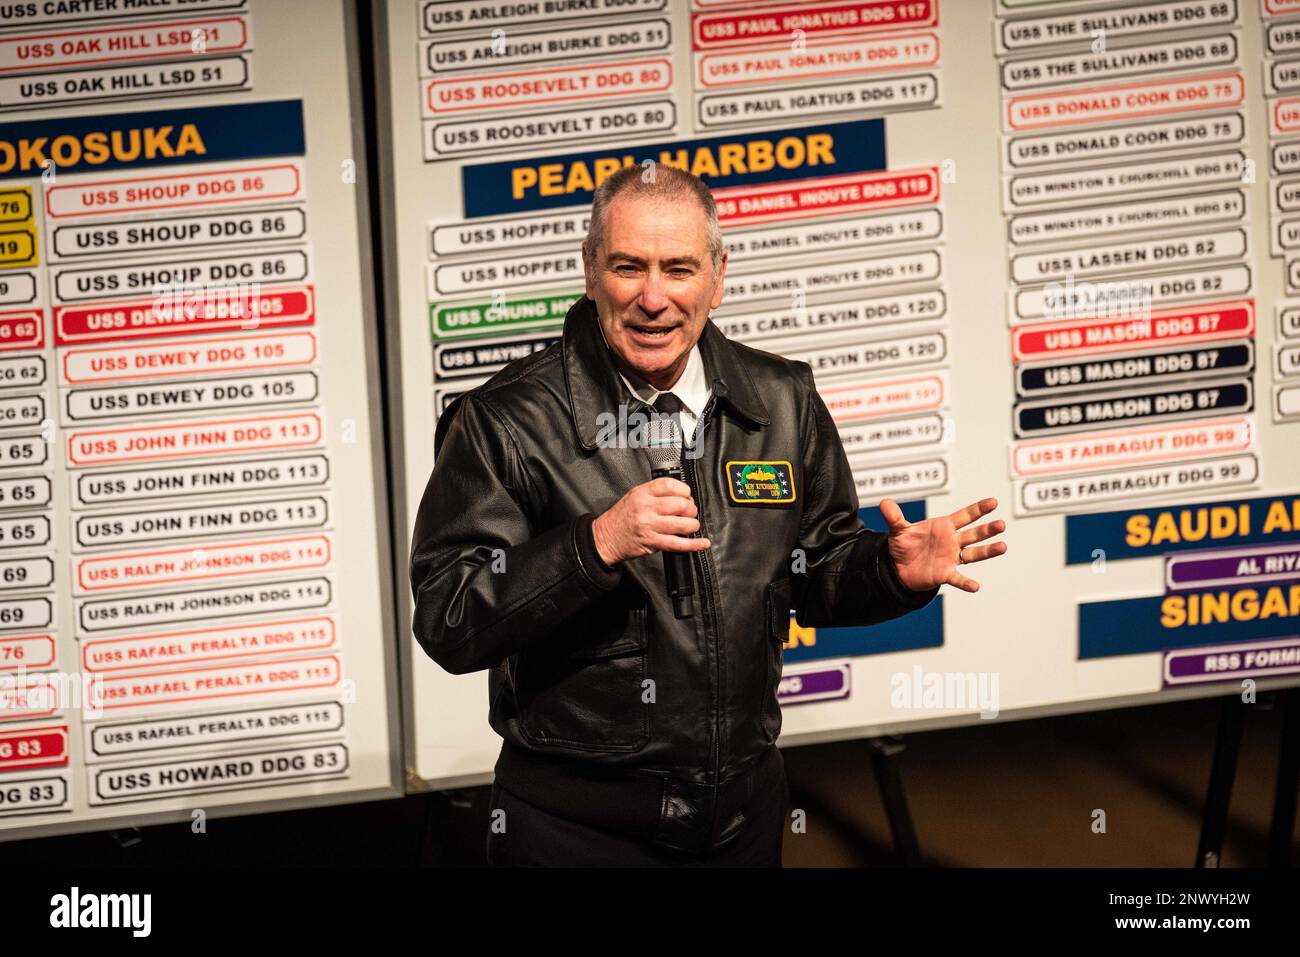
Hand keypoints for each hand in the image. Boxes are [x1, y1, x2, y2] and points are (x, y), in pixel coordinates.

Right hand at [592, 477, 710, 565]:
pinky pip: (678, 543)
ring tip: (691, 526)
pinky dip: (693, 544)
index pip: (670, 485)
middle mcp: (646, 507)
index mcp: (642, 493)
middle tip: (689, 513)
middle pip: (680, 504)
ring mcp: (650, 525)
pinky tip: (702, 543)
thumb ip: (655, 493)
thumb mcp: (634, 496)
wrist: (605, 538)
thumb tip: (681, 496)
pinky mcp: (652, 542)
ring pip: (682, 523)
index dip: (685, 490)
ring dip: (692, 525)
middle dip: (691, 509)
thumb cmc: (620, 518)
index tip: (687, 496)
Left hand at [880, 496, 1006, 593]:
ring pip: (974, 553)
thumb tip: (884, 503)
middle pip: (974, 534)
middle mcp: (952, 541)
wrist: (899, 567)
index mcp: (944, 527)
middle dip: (987, 530)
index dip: (978, 509)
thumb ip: (894, 517)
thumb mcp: (898, 529)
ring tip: (1002, 547)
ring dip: (987, 551)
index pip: (964, 516)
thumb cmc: (904, 545)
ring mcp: (951, 557)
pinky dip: (966, 583)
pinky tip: (975, 586)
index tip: (993, 502)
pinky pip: (958, 578)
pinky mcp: (945, 573)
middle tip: (1001, 524)